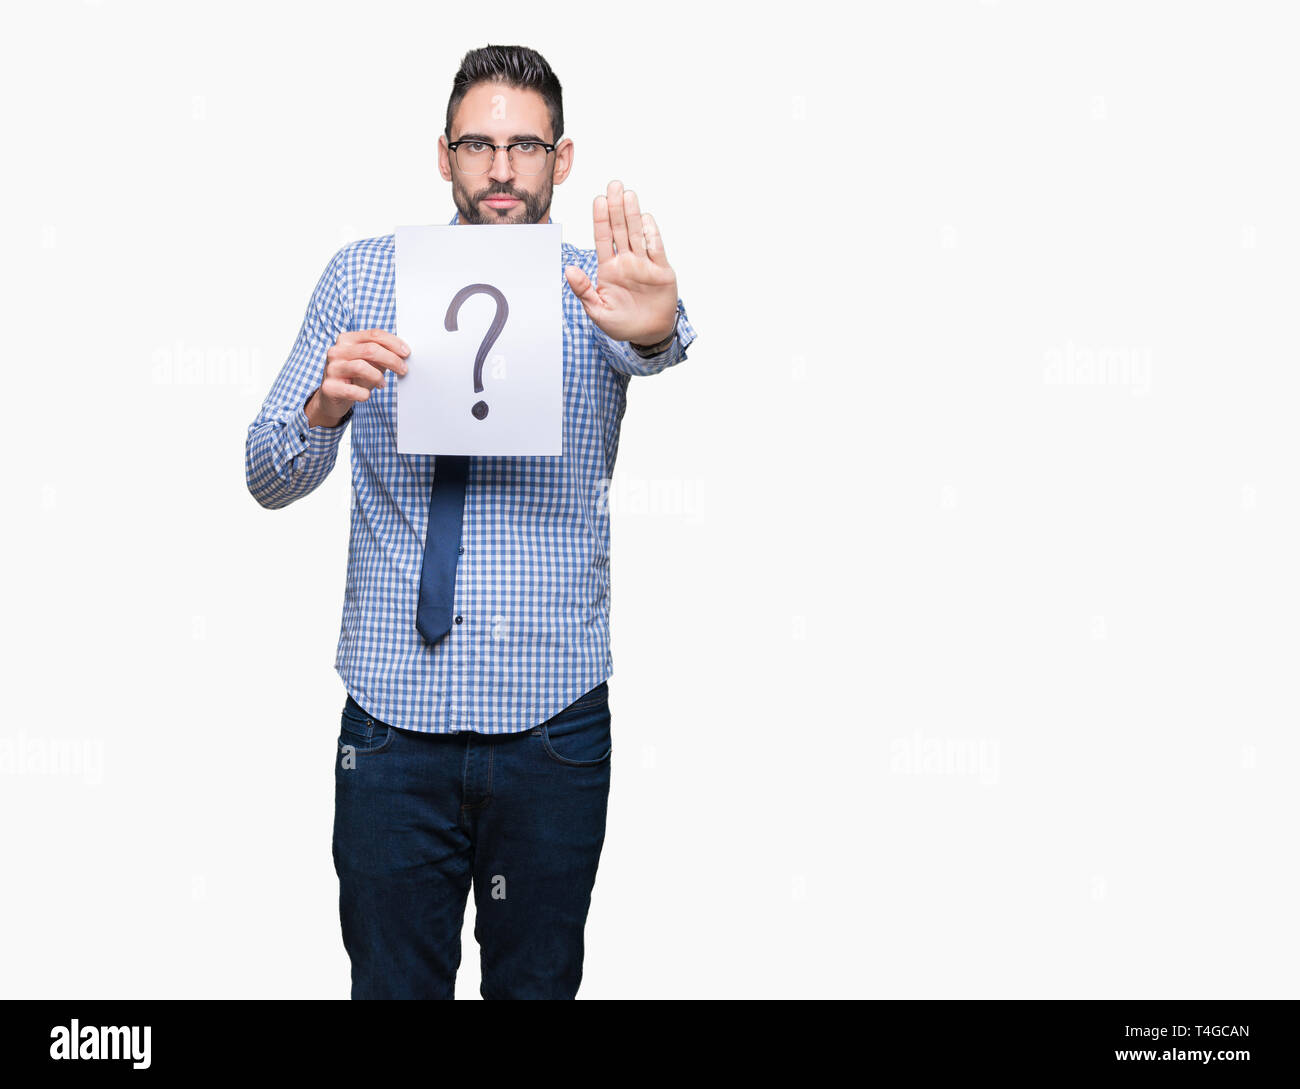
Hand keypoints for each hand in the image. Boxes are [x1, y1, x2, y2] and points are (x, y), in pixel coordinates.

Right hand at [306, 329, 409, 427]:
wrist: (332, 397)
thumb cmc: (354, 377)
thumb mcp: (369, 362)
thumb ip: (382, 355)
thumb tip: (403, 353)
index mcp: (347, 339)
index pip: (374, 334)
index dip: (394, 343)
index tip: (406, 353)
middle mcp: (336, 351)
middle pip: (370, 349)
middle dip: (391, 359)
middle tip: (403, 370)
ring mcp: (331, 368)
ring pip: (361, 367)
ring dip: (378, 377)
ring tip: (382, 384)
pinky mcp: (329, 387)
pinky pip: (353, 390)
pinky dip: (364, 394)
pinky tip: (366, 395)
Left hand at [564, 180, 678, 344]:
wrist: (649, 335)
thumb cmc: (622, 324)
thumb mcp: (598, 311)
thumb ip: (583, 290)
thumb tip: (567, 269)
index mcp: (609, 269)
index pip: (603, 238)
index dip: (600, 219)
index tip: (597, 200)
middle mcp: (626, 261)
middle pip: (620, 229)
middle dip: (616, 208)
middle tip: (613, 185)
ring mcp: (644, 264)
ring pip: (637, 234)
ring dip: (633, 214)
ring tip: (628, 194)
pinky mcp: (661, 271)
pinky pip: (656, 249)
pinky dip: (652, 234)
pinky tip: (646, 218)